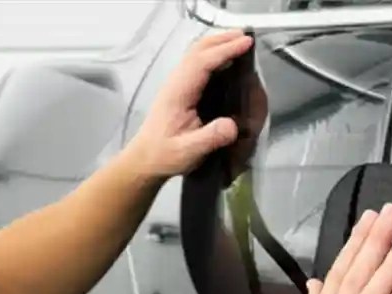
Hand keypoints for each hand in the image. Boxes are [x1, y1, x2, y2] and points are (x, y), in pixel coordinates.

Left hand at [123, 30, 254, 179]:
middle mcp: (176, 83)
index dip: (224, 51)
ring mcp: (177, 84)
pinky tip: (226, 58)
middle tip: (246, 36)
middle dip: (221, 40)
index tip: (245, 44)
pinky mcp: (181, 89)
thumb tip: (233, 125)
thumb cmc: (166, 155)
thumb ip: (210, 138)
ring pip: (196, 54)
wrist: (145, 159)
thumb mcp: (189, 151)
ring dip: (217, 44)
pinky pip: (197, 64)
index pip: (201, 63)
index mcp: (178, 93)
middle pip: (197, 51)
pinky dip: (213, 54)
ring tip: (239, 41)